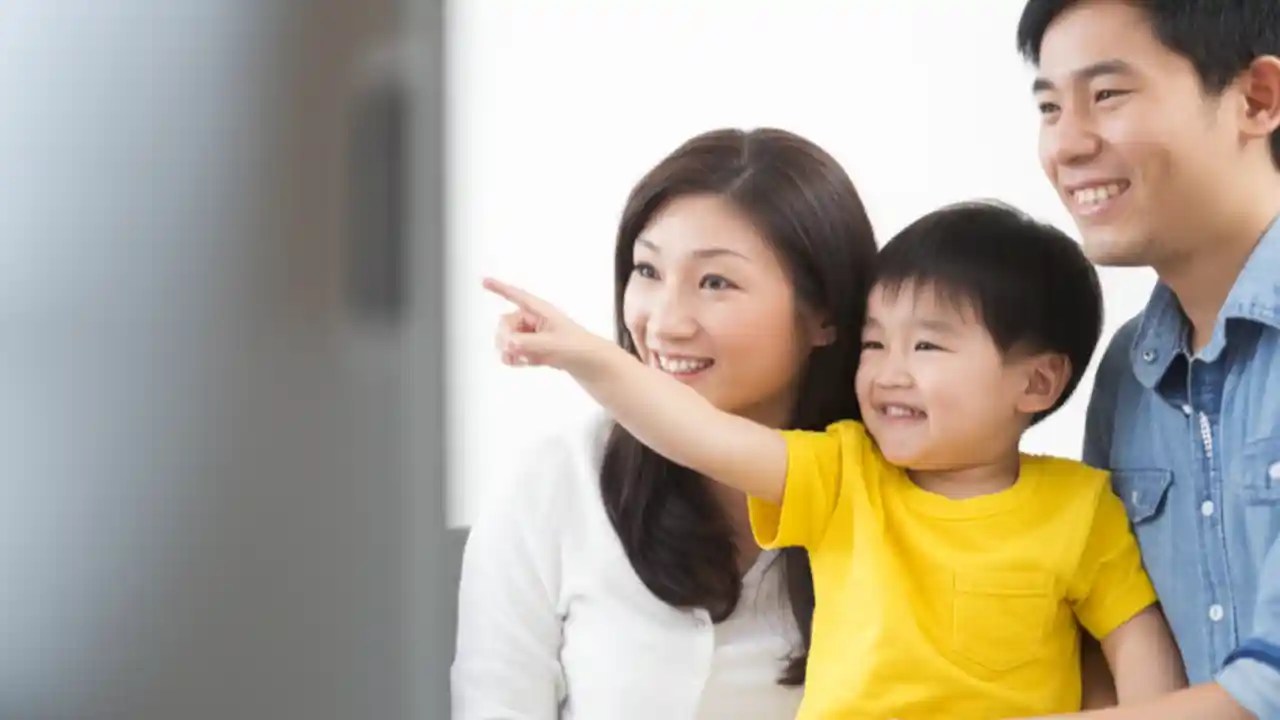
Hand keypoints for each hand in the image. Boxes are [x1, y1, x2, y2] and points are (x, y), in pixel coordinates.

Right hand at [482, 277, 615, 376]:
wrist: (592, 365)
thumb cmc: (578, 348)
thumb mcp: (552, 345)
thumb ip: (527, 343)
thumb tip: (507, 343)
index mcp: (541, 311)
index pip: (517, 296)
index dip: (500, 288)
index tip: (485, 281)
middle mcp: (535, 321)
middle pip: (506, 324)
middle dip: (506, 337)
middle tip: (516, 350)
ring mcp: (534, 336)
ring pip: (508, 339)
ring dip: (510, 351)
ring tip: (524, 359)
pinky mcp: (535, 350)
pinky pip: (514, 351)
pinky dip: (515, 358)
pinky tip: (524, 363)